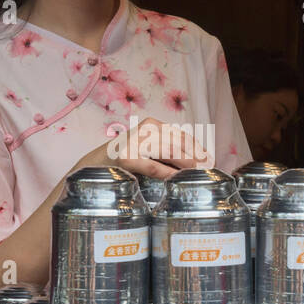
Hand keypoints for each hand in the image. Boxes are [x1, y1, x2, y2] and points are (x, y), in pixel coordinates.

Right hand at [76, 116, 210, 179]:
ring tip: (197, 174)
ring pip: (169, 151)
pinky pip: (153, 165)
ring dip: (186, 164)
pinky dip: (168, 173)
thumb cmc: (125, 160)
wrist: (94, 165)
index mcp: (152, 124)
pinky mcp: (126, 158)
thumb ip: (167, 152)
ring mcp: (134, 142)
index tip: (210, 161)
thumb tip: (197, 162)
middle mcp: (144, 129)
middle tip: (207, 171)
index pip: (182, 136)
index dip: (198, 149)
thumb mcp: (148, 150)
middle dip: (195, 158)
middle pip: (178, 143)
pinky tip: (177, 179)